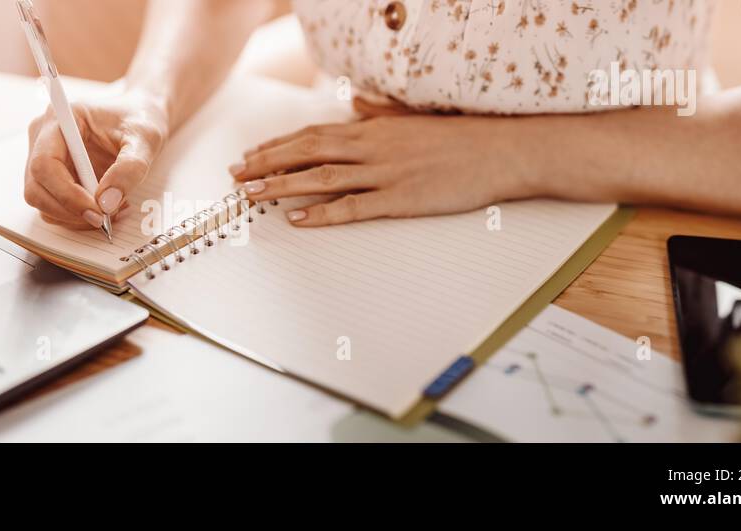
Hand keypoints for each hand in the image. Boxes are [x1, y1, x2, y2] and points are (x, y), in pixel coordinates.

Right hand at [24, 90, 167, 229]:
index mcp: (61, 119)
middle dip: (69, 210)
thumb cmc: (139, 118)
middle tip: (104, 219)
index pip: (44, 163)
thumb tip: (107, 203)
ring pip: (42, 201)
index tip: (96, 210)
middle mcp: (43, 138)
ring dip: (74, 216)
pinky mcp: (52, 177)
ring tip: (112, 209)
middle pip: (36, 187)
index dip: (66, 194)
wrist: (139, 115)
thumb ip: (130, 168)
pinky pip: (54, 206)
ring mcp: (44, 158)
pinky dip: (77, 216)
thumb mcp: (145, 138)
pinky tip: (105, 207)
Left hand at [229, 114, 536, 226]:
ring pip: (321, 178)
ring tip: (252, 195)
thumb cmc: (461, 136)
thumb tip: (353, 101)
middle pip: (307, 153)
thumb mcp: (413, 117)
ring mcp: (386, 173)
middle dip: (267, 164)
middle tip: (236, 175)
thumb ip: (378, 111)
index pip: (313, 135)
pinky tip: (298, 220)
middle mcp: (372, 147)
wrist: (504, 150)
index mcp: (373, 127)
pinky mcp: (401, 199)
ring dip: (282, 186)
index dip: (278, 146)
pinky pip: (354, 208)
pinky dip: (323, 214)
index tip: (251, 156)